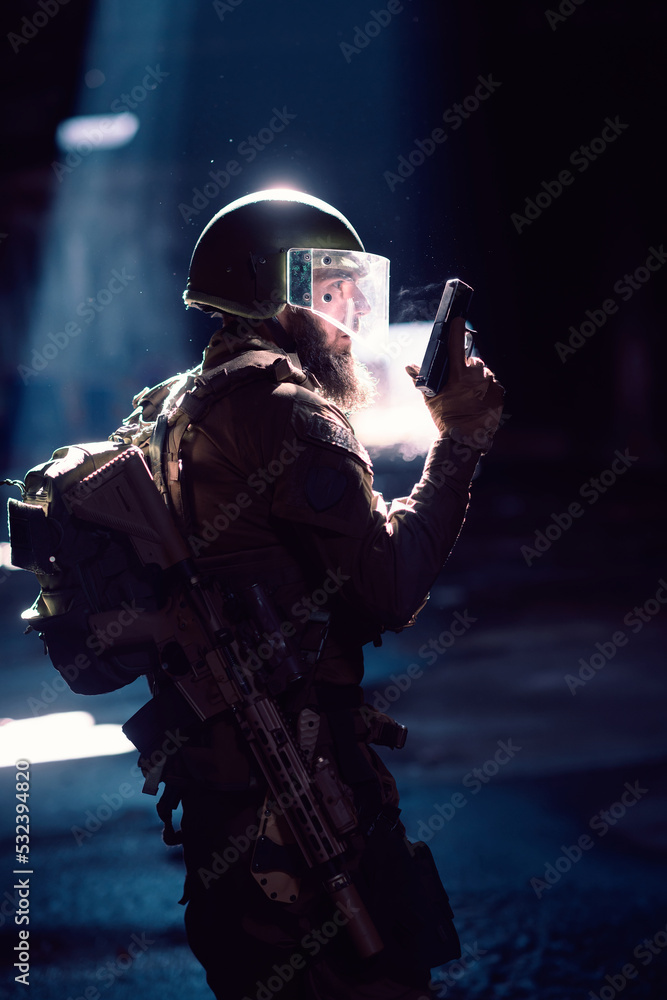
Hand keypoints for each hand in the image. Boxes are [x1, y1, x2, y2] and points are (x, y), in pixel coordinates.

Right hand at [406, 317, 504, 451]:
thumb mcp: (430, 398)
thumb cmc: (446, 418)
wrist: (466, 440)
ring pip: (483, 373)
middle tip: (459, 383)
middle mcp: (476, 376)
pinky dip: (487, 389)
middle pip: (472, 361)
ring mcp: (490, 384)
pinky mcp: (500, 393)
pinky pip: (493, 384)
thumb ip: (420, 379)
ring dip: (477, 379)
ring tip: (469, 396)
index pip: (456, 346)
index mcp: (458, 374)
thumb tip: (409, 366)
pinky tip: (479, 400)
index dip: (456, 330)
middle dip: (467, 368)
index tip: (458, 318)